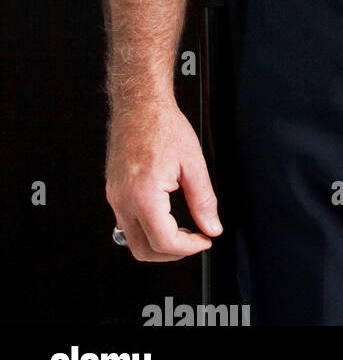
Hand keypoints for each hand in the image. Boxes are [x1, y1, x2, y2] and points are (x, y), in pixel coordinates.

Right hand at [106, 99, 221, 259]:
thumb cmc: (163, 126)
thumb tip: (211, 226)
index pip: (164, 241)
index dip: (189, 247)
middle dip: (173, 253)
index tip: (205, 240)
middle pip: (143, 250)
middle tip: (195, 240)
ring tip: (184, 230)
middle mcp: (123, 201)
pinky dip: (148, 229)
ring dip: (159, 243)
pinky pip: (127, 223)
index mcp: (143, 195)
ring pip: (133, 240)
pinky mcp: (114, 193)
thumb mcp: (193, 163)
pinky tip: (167, 217)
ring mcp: (115, 198)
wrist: (140, 106)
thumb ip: (203, 200)